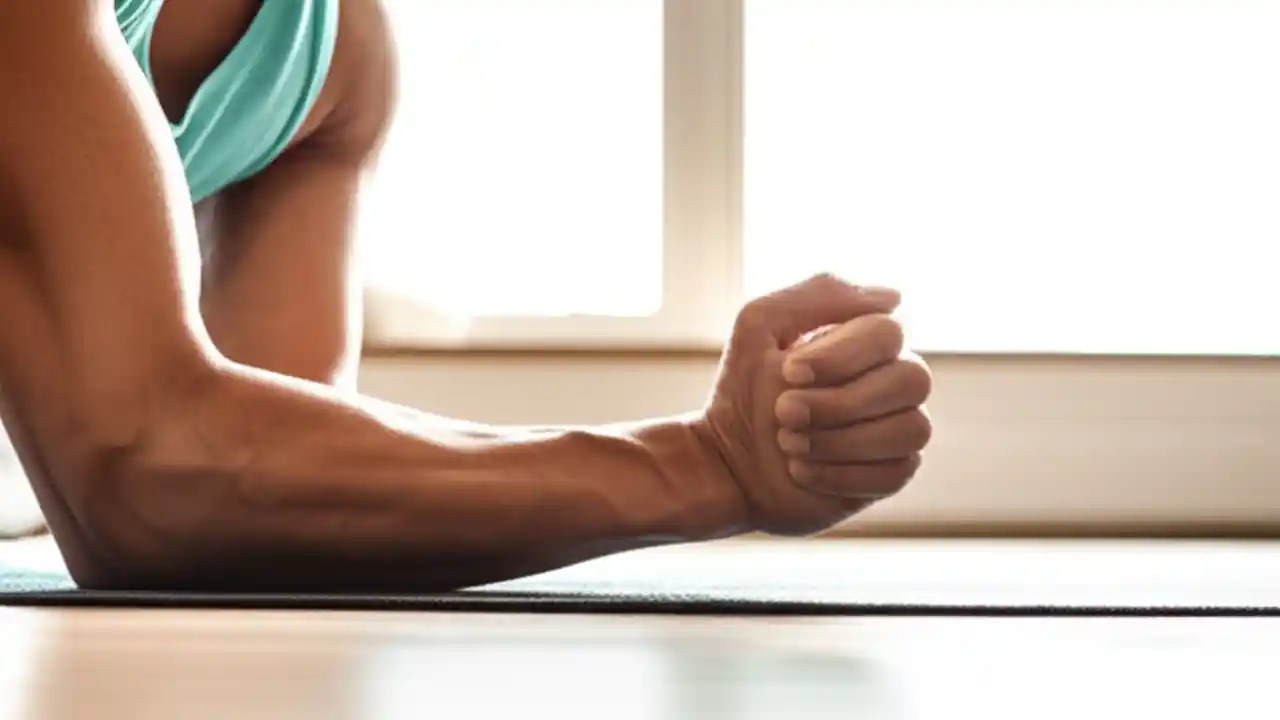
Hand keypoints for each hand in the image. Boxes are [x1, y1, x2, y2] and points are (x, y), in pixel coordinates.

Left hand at [693, 274, 931, 535]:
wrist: (726, 459)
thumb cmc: (744, 387)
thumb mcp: (760, 325)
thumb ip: (817, 294)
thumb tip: (894, 297)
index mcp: (868, 339)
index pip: (889, 332)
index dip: (840, 356)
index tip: (789, 372)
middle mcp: (894, 379)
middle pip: (911, 380)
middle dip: (840, 402)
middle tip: (784, 412)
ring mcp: (898, 426)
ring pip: (911, 429)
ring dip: (840, 441)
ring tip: (789, 444)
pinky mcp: (891, 472)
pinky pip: (897, 472)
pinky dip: (841, 475)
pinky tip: (802, 470)